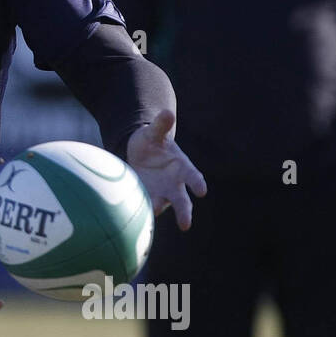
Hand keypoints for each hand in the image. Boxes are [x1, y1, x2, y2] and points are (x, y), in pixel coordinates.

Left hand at [126, 109, 207, 230]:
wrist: (140, 153)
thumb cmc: (151, 141)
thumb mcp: (154, 132)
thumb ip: (160, 125)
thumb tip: (166, 112)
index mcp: (182, 168)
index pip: (193, 177)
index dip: (197, 183)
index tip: (202, 190)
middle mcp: (174, 184)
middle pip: (182, 201)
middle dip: (184, 212)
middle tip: (185, 225)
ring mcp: (160, 193)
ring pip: (162, 207)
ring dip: (156, 212)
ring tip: (150, 217)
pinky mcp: (146, 197)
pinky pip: (145, 206)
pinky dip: (141, 211)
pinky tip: (134, 218)